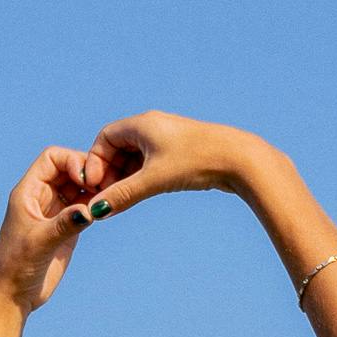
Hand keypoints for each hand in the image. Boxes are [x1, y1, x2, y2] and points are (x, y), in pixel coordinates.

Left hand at [0, 144, 96, 310]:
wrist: (12, 294)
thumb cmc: (15, 266)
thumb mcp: (39, 242)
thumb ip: (63, 224)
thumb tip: (88, 210)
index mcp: (28, 192)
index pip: (52, 159)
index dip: (71, 161)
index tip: (86, 179)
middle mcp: (42, 197)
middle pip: (69, 169)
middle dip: (88, 172)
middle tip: (105, 186)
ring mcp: (55, 212)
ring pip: (80, 187)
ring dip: (95, 189)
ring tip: (108, 198)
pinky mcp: (67, 228)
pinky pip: (85, 207)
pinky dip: (97, 205)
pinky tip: (105, 211)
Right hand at [74, 111, 255, 216]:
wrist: (241, 160)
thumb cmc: (198, 161)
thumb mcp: (154, 180)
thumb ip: (123, 195)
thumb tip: (95, 211)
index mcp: (142, 124)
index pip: (105, 138)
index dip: (95, 162)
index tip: (95, 186)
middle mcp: (153, 127)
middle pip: (118, 148)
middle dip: (109, 173)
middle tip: (107, 198)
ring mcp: (167, 139)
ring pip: (134, 158)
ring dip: (125, 178)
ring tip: (122, 201)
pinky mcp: (180, 152)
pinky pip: (150, 163)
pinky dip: (141, 178)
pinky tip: (141, 196)